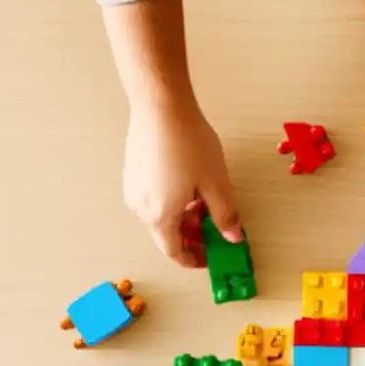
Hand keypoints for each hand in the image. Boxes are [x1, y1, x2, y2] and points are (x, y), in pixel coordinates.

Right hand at [122, 104, 241, 266]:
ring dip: (183, 217)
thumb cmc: (187, 142)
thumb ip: (226, 215)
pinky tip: (189, 184)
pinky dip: (171, 201)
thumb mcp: (216, 184)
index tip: (210, 256)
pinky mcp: (132, 172)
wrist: (160, 106)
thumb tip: (232, 236)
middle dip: (192, 236)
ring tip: (205, 202)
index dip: (194, 259)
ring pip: (160, 215)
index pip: (175, 252)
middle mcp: (141, 207)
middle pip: (167, 234)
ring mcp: (133, 189)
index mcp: (160, 217)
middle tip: (214, 227)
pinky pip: (153, 198)